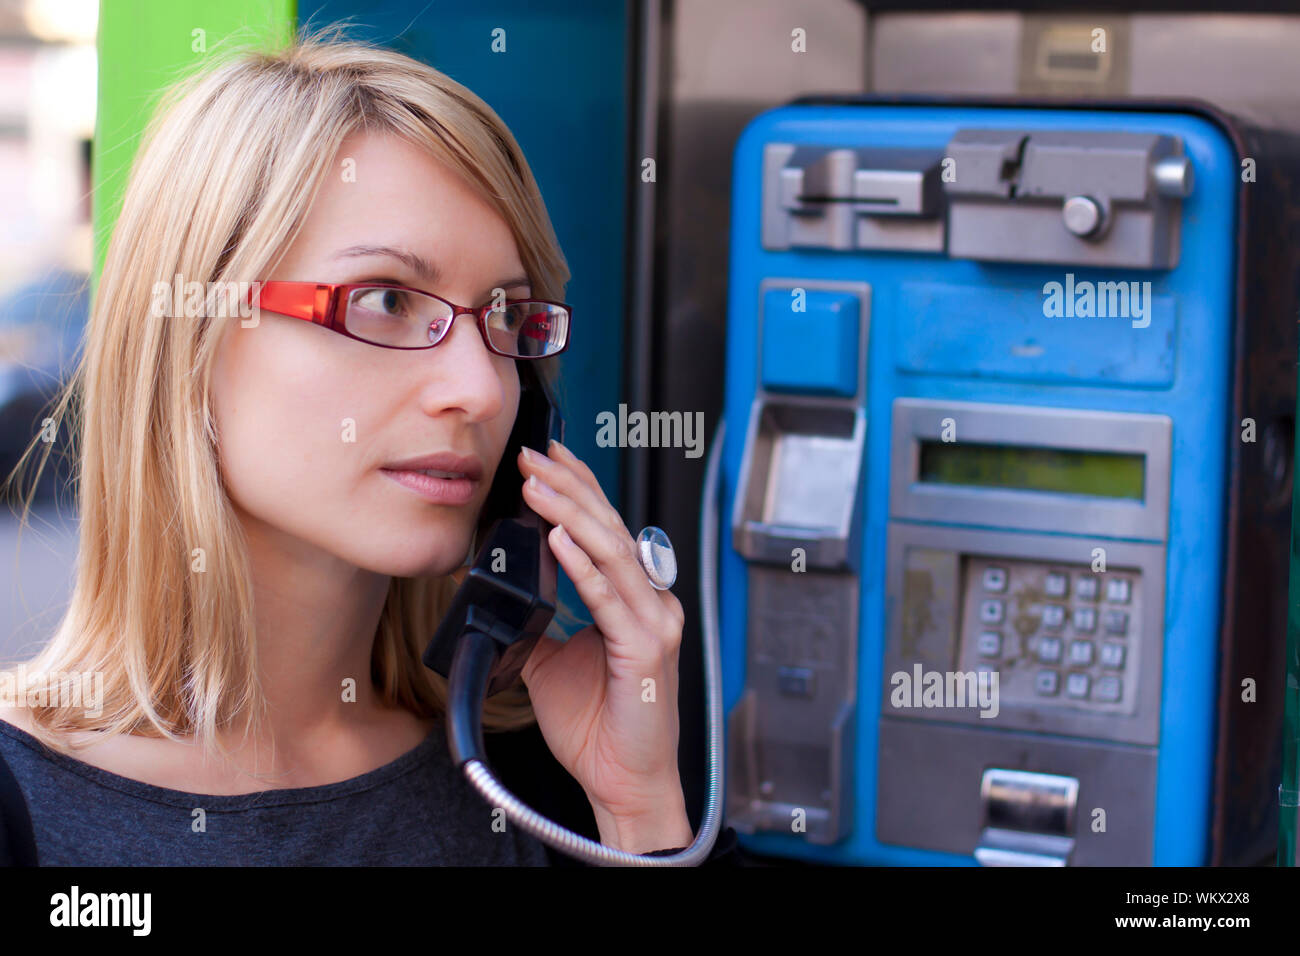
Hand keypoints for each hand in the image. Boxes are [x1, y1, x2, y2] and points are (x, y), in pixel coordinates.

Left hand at [515, 439, 693, 853]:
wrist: (624, 782)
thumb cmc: (598, 726)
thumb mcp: (551, 662)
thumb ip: (538, 620)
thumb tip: (499, 590)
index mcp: (635, 599)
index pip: (605, 529)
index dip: (577, 488)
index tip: (546, 455)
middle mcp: (651, 602)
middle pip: (608, 529)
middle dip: (568, 487)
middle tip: (532, 454)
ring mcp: (654, 622)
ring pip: (611, 552)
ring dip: (570, 513)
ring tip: (536, 484)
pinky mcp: (647, 649)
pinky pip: (610, 598)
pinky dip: (584, 565)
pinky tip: (559, 538)